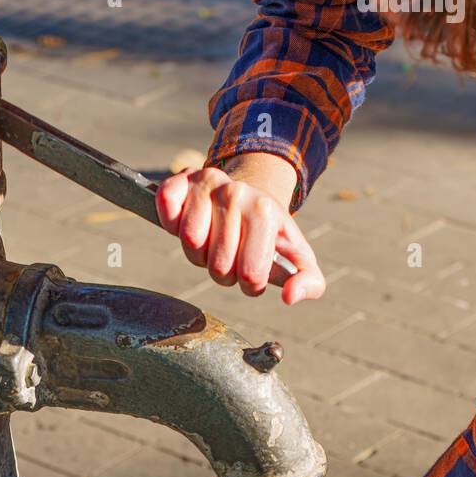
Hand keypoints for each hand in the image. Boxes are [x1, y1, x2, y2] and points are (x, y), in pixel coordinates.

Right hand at [155, 154, 325, 304]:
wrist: (248, 196)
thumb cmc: (269, 235)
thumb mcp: (298, 257)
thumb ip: (308, 282)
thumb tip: (289, 296)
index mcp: (266, 212)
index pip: (249, 274)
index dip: (249, 284)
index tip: (252, 271)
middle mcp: (236, 194)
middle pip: (217, 265)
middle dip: (223, 272)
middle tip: (231, 256)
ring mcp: (207, 184)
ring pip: (190, 243)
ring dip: (198, 254)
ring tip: (212, 242)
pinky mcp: (180, 179)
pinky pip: (167, 212)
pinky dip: (172, 226)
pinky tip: (189, 221)